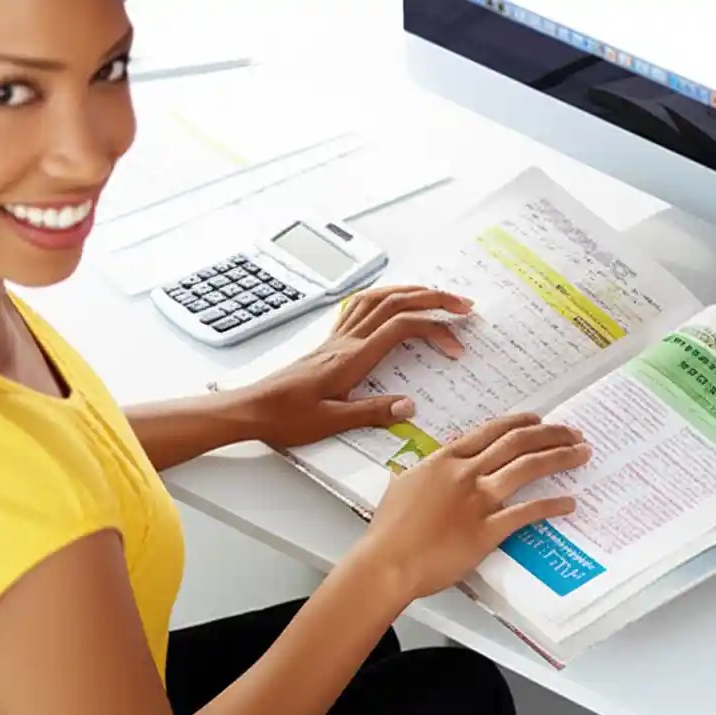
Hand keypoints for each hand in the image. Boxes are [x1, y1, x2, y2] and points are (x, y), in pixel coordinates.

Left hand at [243, 285, 472, 447]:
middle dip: (433, 299)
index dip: (435, 329)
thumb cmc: (286, 417)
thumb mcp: (331, 421)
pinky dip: (383, 296)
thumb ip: (372, 412)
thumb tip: (409, 405)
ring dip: (410, 291)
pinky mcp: (329, 342)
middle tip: (463, 305)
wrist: (252, 409)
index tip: (456, 345)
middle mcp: (346, 340)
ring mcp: (337, 338)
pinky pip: (359, 306)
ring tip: (435, 295)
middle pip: (395, 303)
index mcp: (352, 357)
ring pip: (378, 298)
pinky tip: (390, 300)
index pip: (401, 328)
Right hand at [354, 414, 590, 601]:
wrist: (387, 562)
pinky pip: (528, 512)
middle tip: (573, 432)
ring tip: (581, 454)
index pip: (491, 431)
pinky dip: (552, 505)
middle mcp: (466, 473)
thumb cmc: (388, 530)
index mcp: (445, 460)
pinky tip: (569, 502)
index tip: (539, 420)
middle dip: (550, 434)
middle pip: (517, 442)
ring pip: (528, 468)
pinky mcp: (487, 530)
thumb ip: (424, 474)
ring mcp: (479, 500)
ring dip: (560, 457)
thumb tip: (429, 468)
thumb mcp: (403, 486)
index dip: (520, 423)